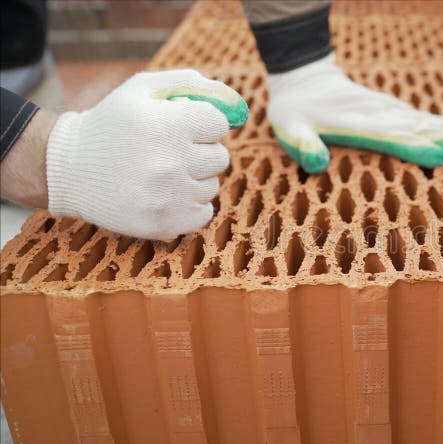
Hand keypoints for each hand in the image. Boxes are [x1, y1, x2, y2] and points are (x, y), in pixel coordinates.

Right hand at [46, 69, 247, 239]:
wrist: (68, 168)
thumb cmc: (112, 123)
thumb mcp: (142, 89)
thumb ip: (191, 84)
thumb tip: (236, 100)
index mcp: (170, 125)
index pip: (220, 124)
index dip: (202, 123)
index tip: (181, 127)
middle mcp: (173, 161)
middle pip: (220, 157)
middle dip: (200, 151)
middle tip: (169, 151)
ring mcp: (170, 196)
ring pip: (212, 185)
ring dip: (194, 179)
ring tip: (161, 173)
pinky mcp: (166, 223)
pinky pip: (204, 213)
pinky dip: (191, 205)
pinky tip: (166, 195)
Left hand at [267, 54, 442, 172]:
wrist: (304, 79)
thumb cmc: (295, 112)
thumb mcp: (290, 129)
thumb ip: (303, 145)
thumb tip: (316, 163)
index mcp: (356, 125)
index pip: (390, 137)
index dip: (413, 147)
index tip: (438, 156)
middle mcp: (376, 116)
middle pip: (412, 129)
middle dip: (438, 140)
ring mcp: (385, 111)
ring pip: (419, 121)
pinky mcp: (389, 110)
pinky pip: (417, 117)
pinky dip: (438, 124)